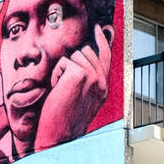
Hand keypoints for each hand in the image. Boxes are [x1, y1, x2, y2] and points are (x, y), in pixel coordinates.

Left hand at [34, 24, 113, 150]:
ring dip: (63, 70)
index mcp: (103, 88)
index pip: (106, 56)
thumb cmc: (63, 120)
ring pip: (74, 55)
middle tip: (64, 85)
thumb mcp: (81, 99)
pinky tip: (58, 90)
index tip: (98, 27)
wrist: (58, 136)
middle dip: (71, 63)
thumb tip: (80, 59)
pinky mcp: (79, 74)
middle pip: (86, 51)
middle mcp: (101, 82)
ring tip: (61, 90)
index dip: (102, 40)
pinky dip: (56, 75)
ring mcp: (92, 77)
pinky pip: (63, 62)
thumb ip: (86, 81)